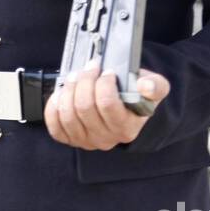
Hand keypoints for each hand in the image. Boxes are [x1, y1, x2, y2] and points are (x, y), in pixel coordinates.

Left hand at [44, 57, 170, 149]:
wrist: (125, 109)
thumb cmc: (136, 97)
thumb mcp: (154, 88)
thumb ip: (155, 85)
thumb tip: (146, 86)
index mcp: (127, 127)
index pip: (107, 105)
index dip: (103, 84)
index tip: (106, 72)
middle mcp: (106, 138)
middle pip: (85, 108)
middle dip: (83, 82)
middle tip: (88, 69)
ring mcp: (87, 141)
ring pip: (68, 116)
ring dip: (68, 91)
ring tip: (74, 78)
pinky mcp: (70, 139)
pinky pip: (55, 127)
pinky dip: (54, 108)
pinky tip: (61, 95)